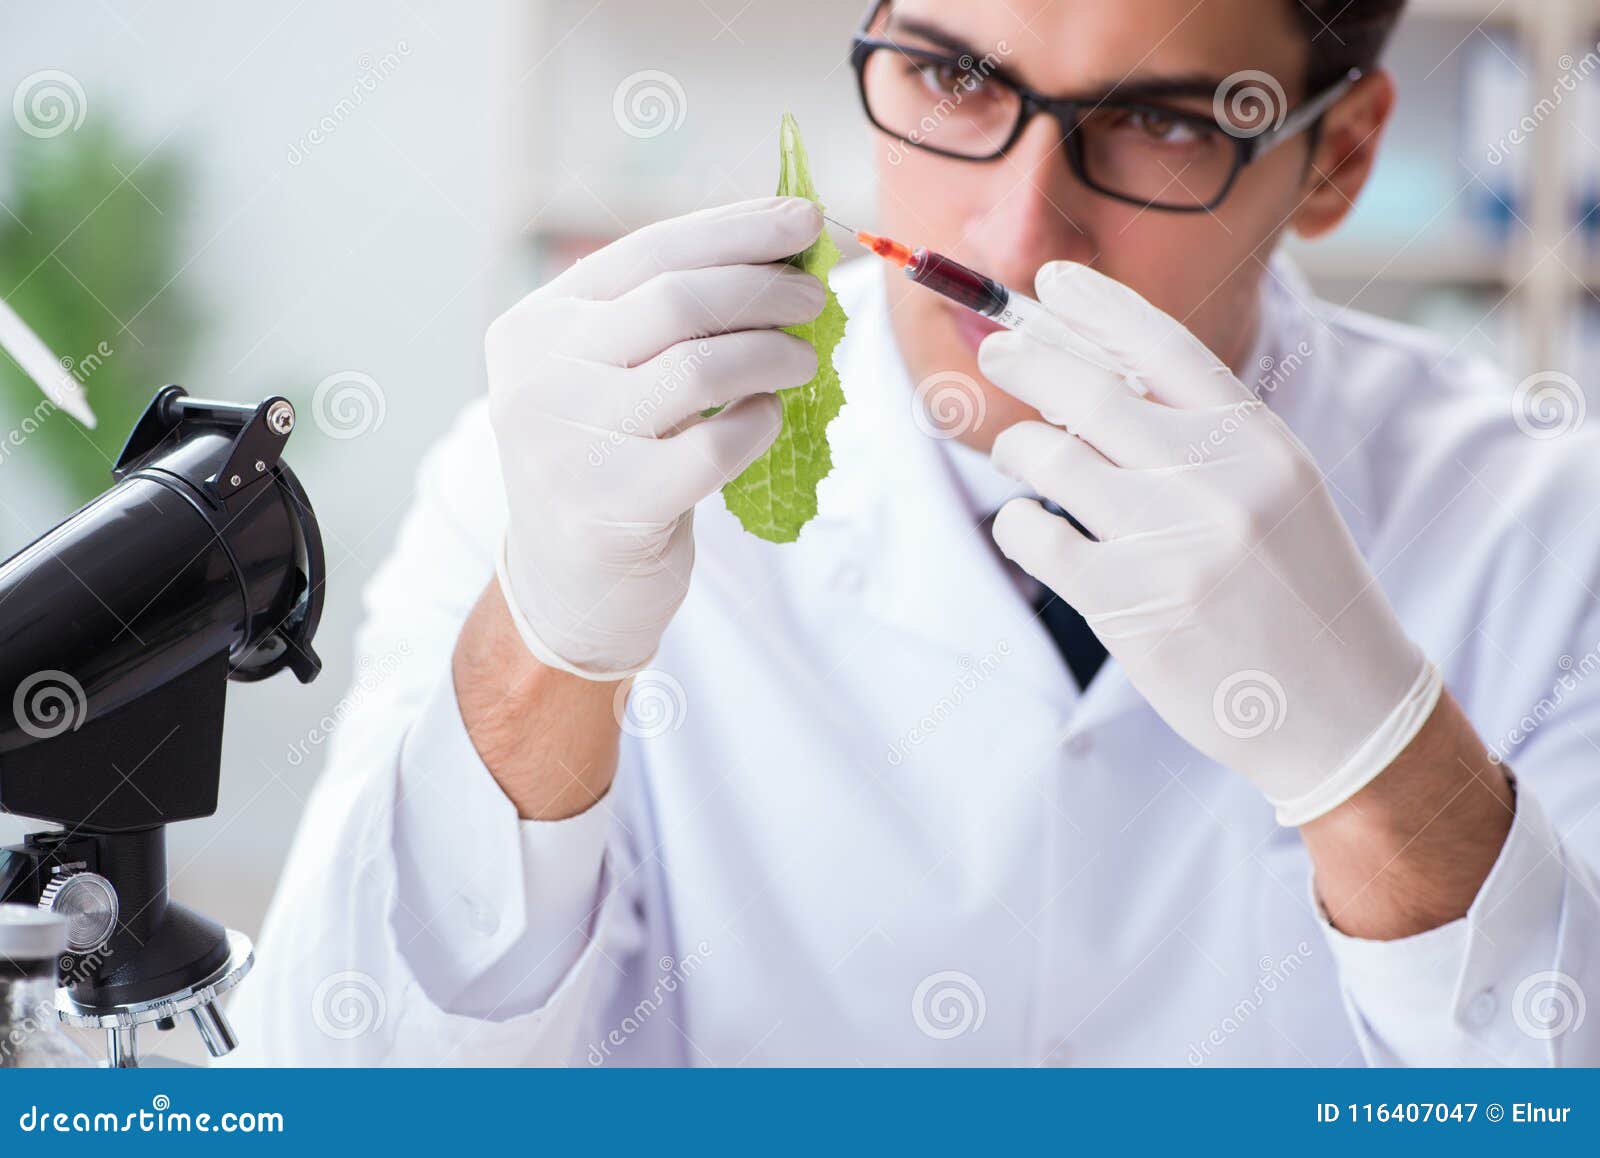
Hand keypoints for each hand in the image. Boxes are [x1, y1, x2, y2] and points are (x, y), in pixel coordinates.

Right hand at [486, 197, 824, 677]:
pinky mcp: (614, 503)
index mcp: (537, 325)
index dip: (736, 229)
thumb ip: (665, 319)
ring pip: (700, 368)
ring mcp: (570, 440)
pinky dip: (758, 425)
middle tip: (815, 298)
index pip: (648, 252)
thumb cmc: (609, 464)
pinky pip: (714, 446)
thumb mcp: (608, 376)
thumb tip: (781, 251)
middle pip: (678, 301)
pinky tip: (767, 419)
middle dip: (764, 289)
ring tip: (804, 360)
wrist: (569, 588)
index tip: (803, 218)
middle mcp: (541, 375)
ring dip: (772, 354)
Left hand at [980, 262, 1441, 824]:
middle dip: (1028, 360)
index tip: (1050, 283)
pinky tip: (1032, 529)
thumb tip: (1088, 379)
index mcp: (1257, 441)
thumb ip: (1199, 437)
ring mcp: (1170, 543)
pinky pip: (1034, 536)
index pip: (1163, 346)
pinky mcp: (1128, 605)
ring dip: (1018, 451)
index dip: (1098, 307)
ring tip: (1023, 458)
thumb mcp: (1275, 490)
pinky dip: (1019, 525)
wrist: (1340, 705)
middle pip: (1089, 391)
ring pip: (1048, 459)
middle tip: (995, 350)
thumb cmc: (1296, 588)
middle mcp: (1216, 480)